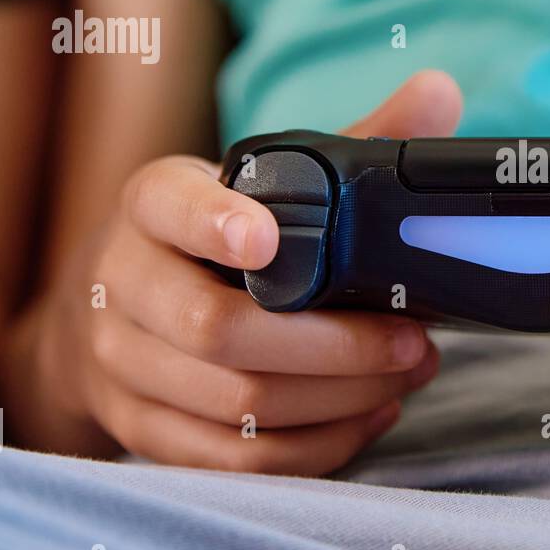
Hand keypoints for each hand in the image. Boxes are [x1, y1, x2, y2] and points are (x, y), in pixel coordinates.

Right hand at [4, 71, 462, 473]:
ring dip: (338, 398)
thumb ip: (351, 142)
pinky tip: (368, 415)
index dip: (214, 225)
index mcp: (152, 205)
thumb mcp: (262, 179)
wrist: (107, 308)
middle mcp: (122, 283)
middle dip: (334, 345)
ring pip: (235, 402)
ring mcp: (122, 364)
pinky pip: (233, 457)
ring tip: (406, 376)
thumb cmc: (212, 236)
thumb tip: (442, 92)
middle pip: (219, 331)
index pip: (169, 207)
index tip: (269, 240)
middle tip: (412, 340)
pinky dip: (314, 445)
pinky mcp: (142, 428)